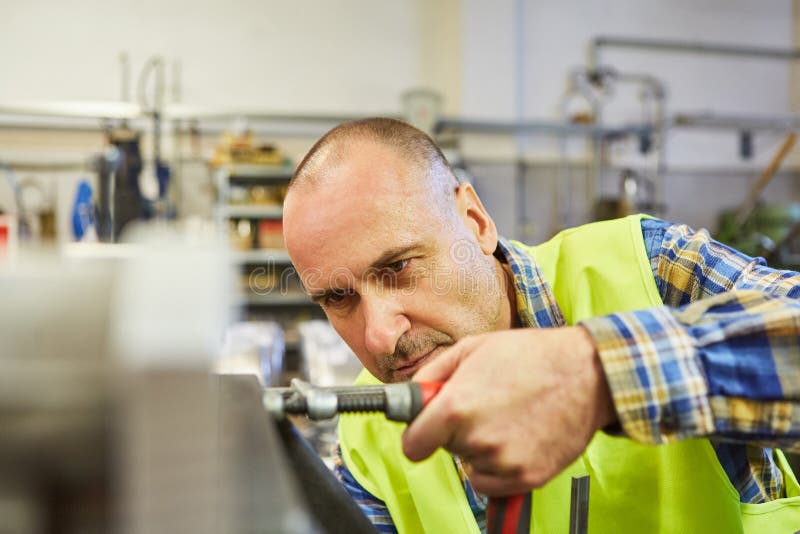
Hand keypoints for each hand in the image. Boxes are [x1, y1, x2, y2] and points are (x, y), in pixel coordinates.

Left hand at [401, 326, 615, 495]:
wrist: (587, 373)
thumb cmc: (529, 355)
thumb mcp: (471, 348)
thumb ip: (432, 375)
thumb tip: (411, 396)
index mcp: (456, 407)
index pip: (413, 445)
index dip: (416, 436)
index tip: (423, 431)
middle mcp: (477, 440)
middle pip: (446, 449)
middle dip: (457, 430)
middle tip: (485, 404)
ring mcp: (504, 462)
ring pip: (472, 464)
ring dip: (482, 446)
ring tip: (508, 415)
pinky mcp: (528, 478)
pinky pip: (493, 482)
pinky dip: (499, 466)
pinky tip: (517, 437)